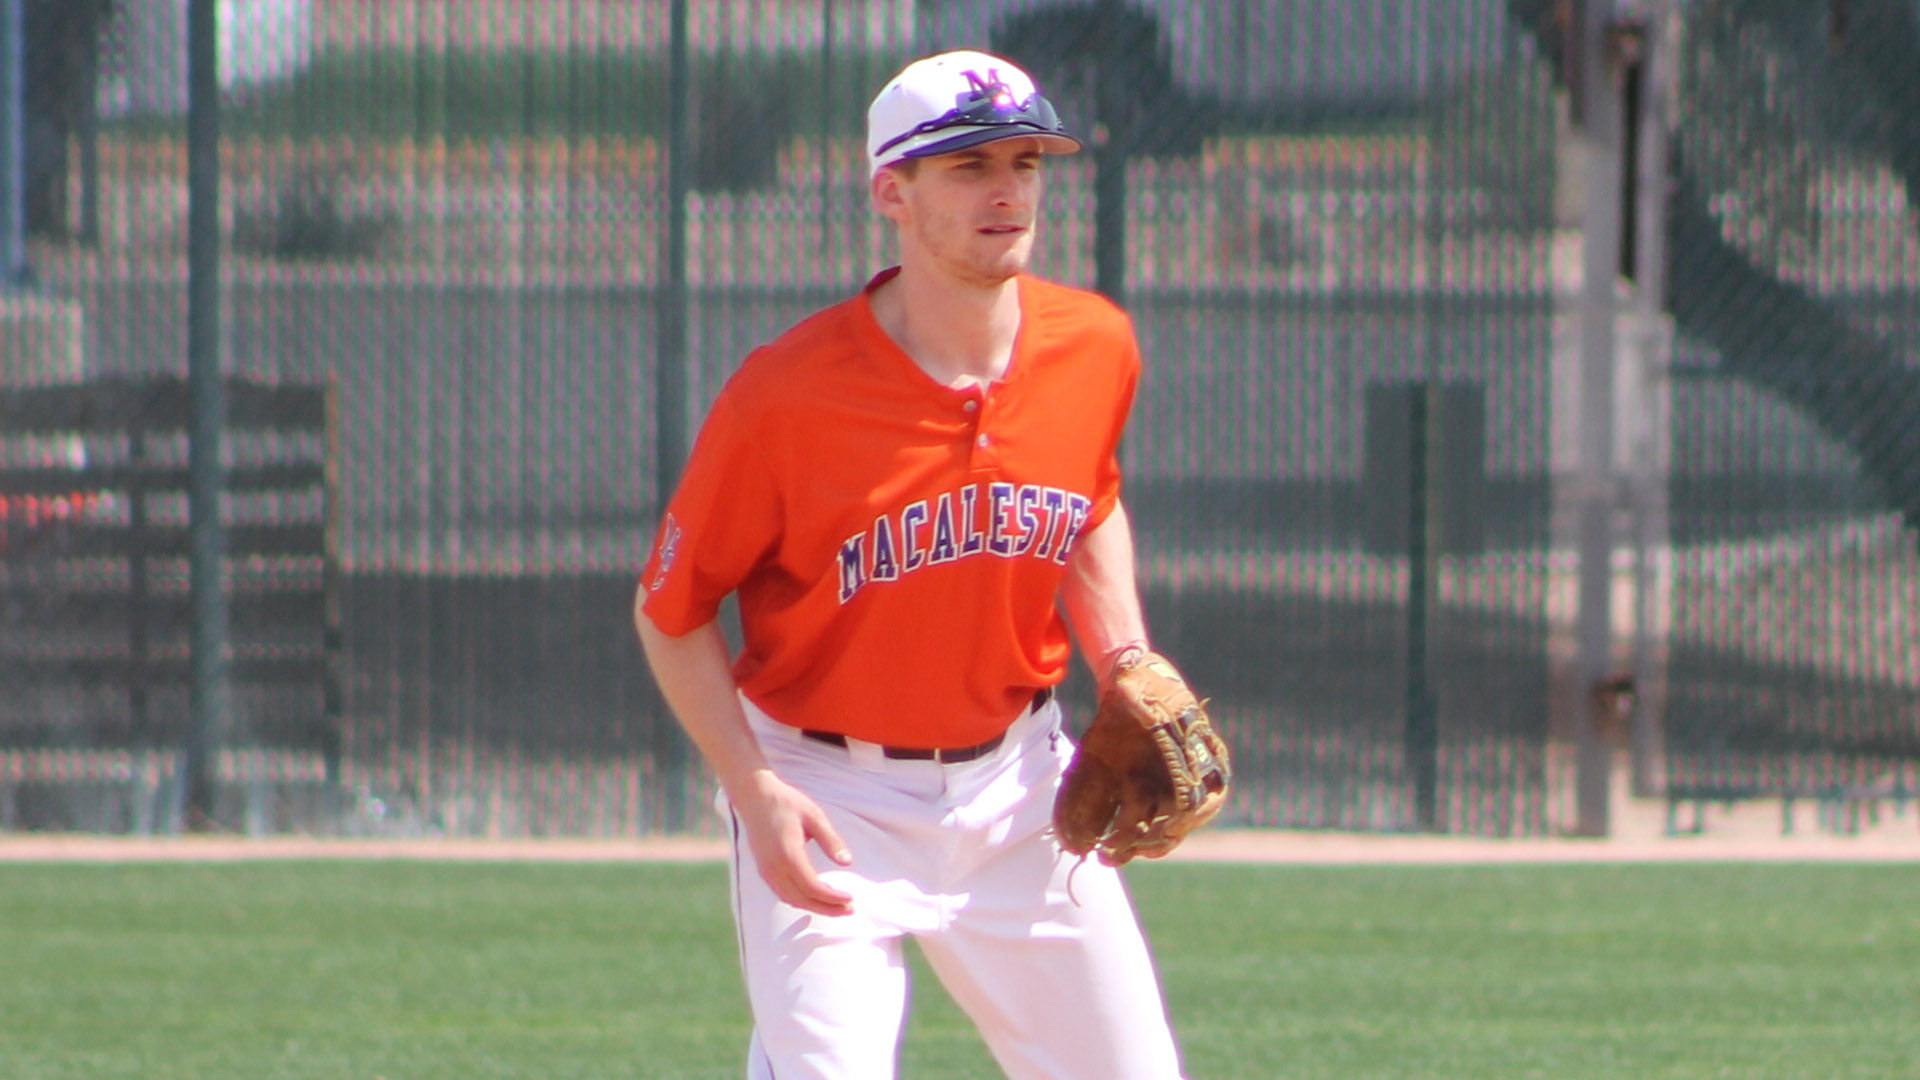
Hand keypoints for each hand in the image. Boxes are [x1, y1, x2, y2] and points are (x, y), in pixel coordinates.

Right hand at [729, 768, 855, 916]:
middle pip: (802, 899)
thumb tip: (847, 862)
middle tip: (850, 910)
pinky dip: (800, 900)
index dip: (832, 898)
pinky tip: (815, 898)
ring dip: (814, 907)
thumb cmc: (786, 803)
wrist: (754, 796)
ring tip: (836, 907)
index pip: (812, 887)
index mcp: (788, 854)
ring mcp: (766, 870)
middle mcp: (774, 867)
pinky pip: (782, 893)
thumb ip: (831, 840)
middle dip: (827, 908)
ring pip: (791, 899)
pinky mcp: (763, 870)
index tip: (850, 899)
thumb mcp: (814, 816)